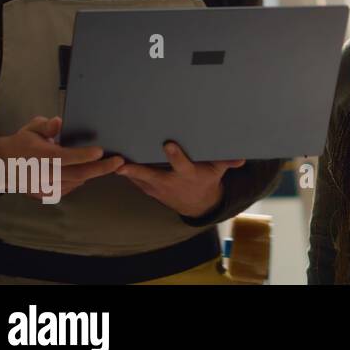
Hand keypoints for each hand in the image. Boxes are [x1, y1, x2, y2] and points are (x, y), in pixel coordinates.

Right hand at [0, 116, 122, 200]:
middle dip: (100, 168)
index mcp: (39, 155)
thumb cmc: (22, 143)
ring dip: (93, 174)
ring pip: (75, 182)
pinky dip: (81, 180)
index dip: (82, 155)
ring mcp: (43, 186)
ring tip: (110, 164)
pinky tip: (89, 171)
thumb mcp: (31, 129)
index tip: (100, 151)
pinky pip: (69, 188)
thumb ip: (45, 125)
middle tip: (119, 161)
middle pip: (75, 174)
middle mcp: (41, 173)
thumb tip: (58, 121)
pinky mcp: (45, 194)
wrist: (2, 165)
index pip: (63, 157)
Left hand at [116, 142, 244, 218]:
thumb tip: (242, 158)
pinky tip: (109, 162)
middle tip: (121, 163)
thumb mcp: (217, 171)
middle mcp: (169, 182)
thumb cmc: (206, 180)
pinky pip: (132, 180)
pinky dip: (121, 173)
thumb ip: (226, 161)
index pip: (181, 164)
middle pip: (150, 175)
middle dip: (135, 170)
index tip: (168, 144)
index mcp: (187, 174)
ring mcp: (156, 187)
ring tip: (107, 159)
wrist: (196, 205)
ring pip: (137, 178)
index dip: (174, 155)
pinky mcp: (147, 188)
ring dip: (123, 170)